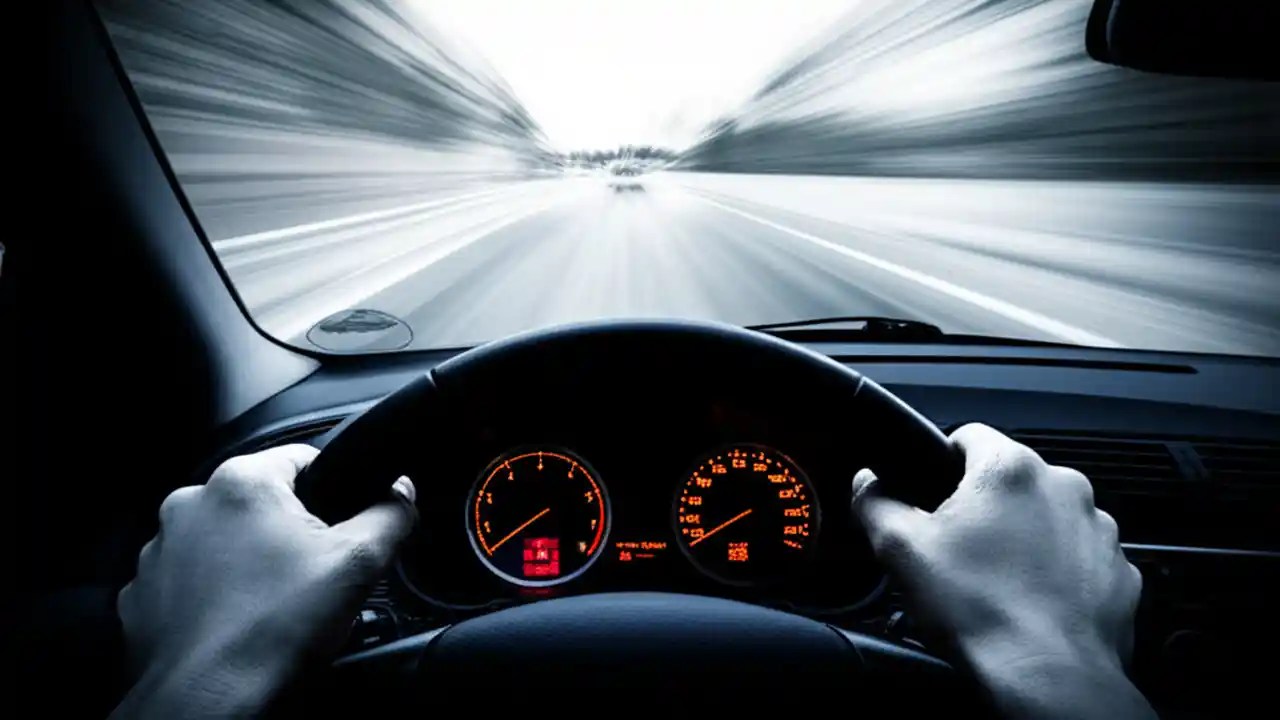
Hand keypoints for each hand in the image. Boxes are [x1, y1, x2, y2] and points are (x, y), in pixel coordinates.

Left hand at [112, 445, 416, 718]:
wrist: (211, 701)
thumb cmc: (275, 630)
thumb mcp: (358, 564)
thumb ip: (389, 516)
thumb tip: (401, 495)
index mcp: (242, 483)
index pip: (301, 458)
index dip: (332, 489)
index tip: (340, 526)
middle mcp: (189, 506)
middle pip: (259, 503)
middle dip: (286, 531)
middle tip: (311, 573)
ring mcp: (158, 552)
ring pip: (220, 541)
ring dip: (244, 561)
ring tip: (273, 602)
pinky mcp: (141, 595)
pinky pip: (187, 581)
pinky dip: (211, 595)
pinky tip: (237, 621)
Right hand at [852, 424, 1154, 719]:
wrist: (1046, 679)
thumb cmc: (980, 612)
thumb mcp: (901, 550)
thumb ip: (875, 502)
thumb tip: (868, 484)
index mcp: (1010, 469)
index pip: (968, 436)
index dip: (941, 463)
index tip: (932, 496)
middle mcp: (1065, 488)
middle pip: (1010, 480)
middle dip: (984, 508)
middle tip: (958, 550)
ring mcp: (1099, 530)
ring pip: (1048, 518)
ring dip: (1025, 537)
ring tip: (996, 581)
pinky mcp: (1119, 571)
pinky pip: (1080, 558)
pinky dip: (1058, 572)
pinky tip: (1031, 601)